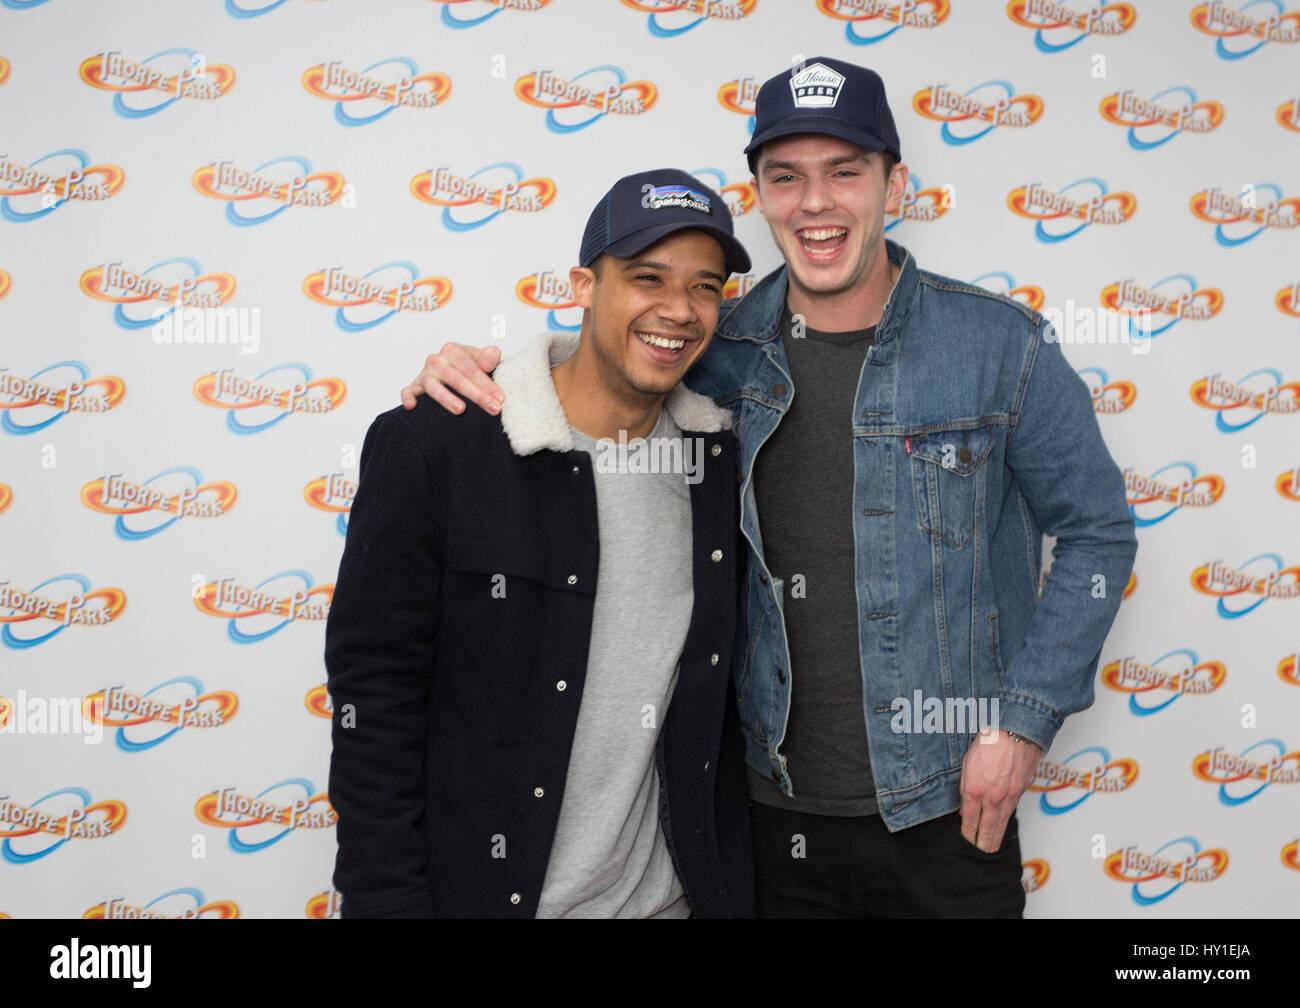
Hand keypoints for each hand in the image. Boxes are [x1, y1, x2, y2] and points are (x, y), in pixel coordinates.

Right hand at [400, 343, 503, 413]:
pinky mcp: (414, 386)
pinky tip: (413, 406)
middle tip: (492, 409)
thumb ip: (488, 356)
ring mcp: (424, 374)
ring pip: (433, 386)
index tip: (500, 398)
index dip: (487, 383)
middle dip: (476, 395)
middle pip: (456, 378)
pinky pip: (407, 391)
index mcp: (453, 350)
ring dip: (446, 398)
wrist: (450, 370)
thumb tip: (492, 356)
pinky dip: (408, 397)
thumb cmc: (467, 367)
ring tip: (461, 410)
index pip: (471, 368)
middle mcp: (436, 360)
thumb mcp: (480, 358)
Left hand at [959, 729, 1042, 851]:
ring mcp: (1008, 796)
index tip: (967, 842)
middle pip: (987, 827)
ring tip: (992, 848)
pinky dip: (1006, 821)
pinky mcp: (1020, 792)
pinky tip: (1002, 827)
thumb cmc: (988, 743)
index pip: (970, 820)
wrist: (1015, 732)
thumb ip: (965, 788)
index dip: (968, 834)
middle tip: (981, 853)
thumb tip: (966, 807)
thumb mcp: (967, 764)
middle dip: (983, 842)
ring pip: (1002, 823)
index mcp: (975, 789)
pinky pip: (1011, 811)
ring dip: (996, 837)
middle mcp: (993, 797)